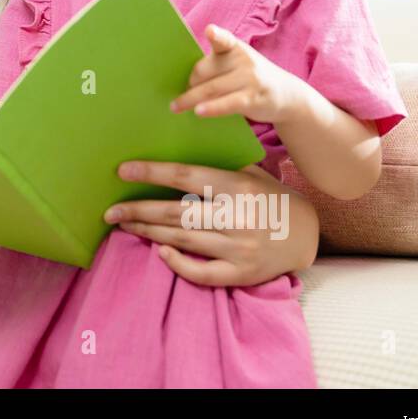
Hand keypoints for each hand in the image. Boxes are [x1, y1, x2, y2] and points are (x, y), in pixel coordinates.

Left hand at [103, 160, 318, 286]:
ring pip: (182, 239)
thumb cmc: (270, 198)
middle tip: (109, 210)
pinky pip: (202, 272)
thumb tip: (175, 145)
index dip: (151, 173)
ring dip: (148, 232)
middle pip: (176, 212)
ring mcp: (239, 247)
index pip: (185, 177)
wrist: (308, 235)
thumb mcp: (251, 174)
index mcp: (237, 186)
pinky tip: (158, 251)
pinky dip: (178, 264)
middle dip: (138, 210)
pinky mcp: (241, 273)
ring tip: (123, 225)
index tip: (123, 171)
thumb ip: (219, 166)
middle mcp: (237, 217)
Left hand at [170, 23, 313, 126]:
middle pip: (204, 71)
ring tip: (175, 107)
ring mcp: (250, 79)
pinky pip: (227, 104)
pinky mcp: (253, 98)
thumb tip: (185, 83)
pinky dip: (211, 108)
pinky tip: (198, 112)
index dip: (217, 35)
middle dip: (189, 83)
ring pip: (211, 89)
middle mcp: (243, 60)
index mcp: (234, 47)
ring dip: (190, 99)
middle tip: (178, 95)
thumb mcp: (237, 63)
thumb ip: (215, 65)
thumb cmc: (250, 78)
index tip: (210, 31)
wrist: (287, 94)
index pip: (224, 39)